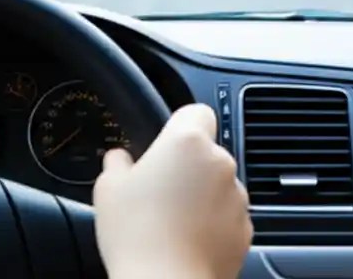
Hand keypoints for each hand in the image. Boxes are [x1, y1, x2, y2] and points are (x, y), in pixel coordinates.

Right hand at [93, 104, 251, 278]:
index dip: (180, 126)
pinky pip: (226, 215)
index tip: (164, 144)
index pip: (196, 111)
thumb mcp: (108, 189)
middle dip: (186, 167)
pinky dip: (212, 223)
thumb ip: (118, 163)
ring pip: (217, 185)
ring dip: (200, 195)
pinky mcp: (244, 228)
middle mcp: (219, 163)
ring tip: (169, 221)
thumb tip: (120, 159)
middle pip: (205, 152)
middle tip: (158, 191)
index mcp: (187, 142)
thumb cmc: (136, 235)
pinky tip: (185, 240)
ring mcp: (237, 197)